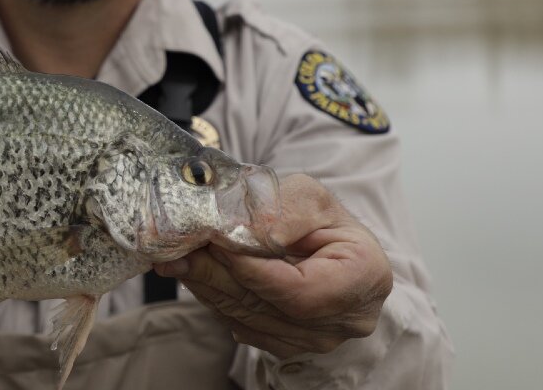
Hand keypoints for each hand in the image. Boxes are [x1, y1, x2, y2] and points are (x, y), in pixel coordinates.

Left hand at [155, 174, 391, 357]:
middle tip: (178, 253)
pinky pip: (243, 326)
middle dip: (217, 276)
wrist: (325, 241)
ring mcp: (318, 339)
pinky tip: (195, 274)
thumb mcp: (308, 197)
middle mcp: (347, 319)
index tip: (216, 245)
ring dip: (207, 288)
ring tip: (177, 259)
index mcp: (365, 277)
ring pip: (249, 319)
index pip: (300, 292)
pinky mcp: (289, 344)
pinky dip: (215, 299)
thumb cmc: (322, 217)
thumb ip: (278, 212)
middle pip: (268, 308)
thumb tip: (236, 231)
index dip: (253, 272)